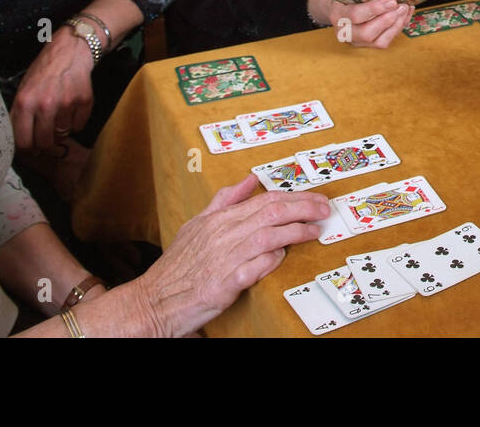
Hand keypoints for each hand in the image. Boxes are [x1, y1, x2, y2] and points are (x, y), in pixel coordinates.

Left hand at [10, 29, 95, 152]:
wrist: (70, 51)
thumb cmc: (44, 71)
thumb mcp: (23, 90)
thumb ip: (19, 113)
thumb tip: (19, 140)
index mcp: (25, 102)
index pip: (24, 141)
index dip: (28, 150)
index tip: (32, 150)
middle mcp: (45, 105)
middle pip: (45, 142)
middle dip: (47, 145)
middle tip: (48, 142)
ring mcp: (66, 104)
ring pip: (63, 134)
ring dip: (61, 130)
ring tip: (60, 117)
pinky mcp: (84, 101)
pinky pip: (79, 125)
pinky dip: (76, 122)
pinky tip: (72, 109)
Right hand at [134, 176, 330, 337]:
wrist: (154, 299)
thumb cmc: (179, 264)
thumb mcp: (197, 224)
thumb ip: (224, 200)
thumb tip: (250, 179)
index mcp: (218, 218)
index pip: (264, 199)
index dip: (295, 197)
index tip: (315, 198)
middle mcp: (222, 234)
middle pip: (271, 212)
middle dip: (304, 208)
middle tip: (325, 209)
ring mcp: (223, 259)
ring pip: (268, 236)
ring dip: (296, 232)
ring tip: (315, 231)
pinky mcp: (224, 283)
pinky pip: (255, 268)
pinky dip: (272, 260)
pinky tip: (284, 256)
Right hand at [310, 0, 413, 48]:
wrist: (338, 8)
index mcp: (339, 14)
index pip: (356, 15)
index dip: (376, 9)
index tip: (392, 1)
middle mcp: (345, 32)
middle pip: (367, 33)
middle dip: (388, 20)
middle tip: (401, 6)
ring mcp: (357, 42)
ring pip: (379, 42)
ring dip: (396, 26)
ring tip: (405, 9)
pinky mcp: (368, 45)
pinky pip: (386, 41)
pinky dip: (398, 28)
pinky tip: (406, 14)